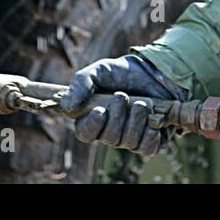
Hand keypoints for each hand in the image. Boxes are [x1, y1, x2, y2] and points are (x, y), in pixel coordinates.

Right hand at [61, 54, 186, 156]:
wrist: (152, 70)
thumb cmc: (121, 73)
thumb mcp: (98, 71)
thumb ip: (80, 84)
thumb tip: (68, 107)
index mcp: (94, 118)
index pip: (85, 133)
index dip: (92, 125)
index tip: (100, 110)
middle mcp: (111, 132)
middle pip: (110, 138)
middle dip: (117, 116)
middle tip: (122, 96)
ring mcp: (130, 138)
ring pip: (129, 141)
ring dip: (136, 120)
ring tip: (142, 103)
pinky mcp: (150, 141)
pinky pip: (147, 148)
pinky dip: (150, 134)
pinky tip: (152, 120)